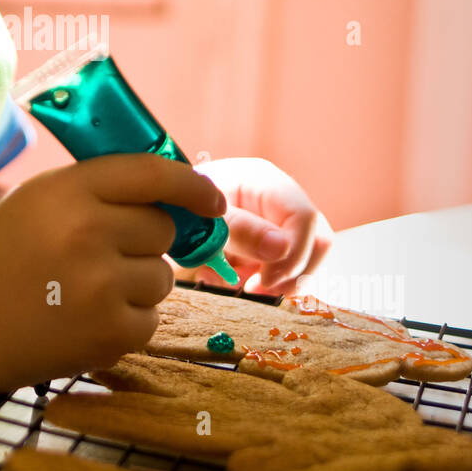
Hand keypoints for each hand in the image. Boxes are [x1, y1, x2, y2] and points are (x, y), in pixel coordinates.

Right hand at [0, 153, 225, 392]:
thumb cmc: (4, 258)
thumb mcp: (38, 200)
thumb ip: (97, 187)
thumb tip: (171, 190)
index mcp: (69, 192)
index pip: (151, 175)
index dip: (190, 185)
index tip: (211, 200)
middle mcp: (89, 234)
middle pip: (162, 229)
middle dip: (141, 241)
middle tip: (98, 255)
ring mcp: (102, 287)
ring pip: (163, 277)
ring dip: (136, 284)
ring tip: (85, 292)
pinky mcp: (111, 334)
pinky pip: (152, 318)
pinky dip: (127, 321)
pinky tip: (85, 320)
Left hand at [173, 156, 332, 296]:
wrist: (152, 212)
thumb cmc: (174, 207)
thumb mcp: (201, 219)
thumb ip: (240, 230)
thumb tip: (283, 248)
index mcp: (264, 180)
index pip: (304, 217)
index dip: (293, 255)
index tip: (264, 283)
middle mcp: (277, 199)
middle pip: (318, 239)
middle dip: (293, 271)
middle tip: (256, 289)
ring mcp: (275, 221)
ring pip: (306, 258)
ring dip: (278, 280)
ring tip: (238, 284)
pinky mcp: (267, 244)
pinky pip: (284, 269)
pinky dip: (261, 282)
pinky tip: (230, 280)